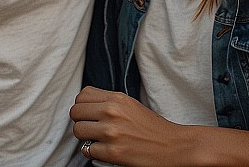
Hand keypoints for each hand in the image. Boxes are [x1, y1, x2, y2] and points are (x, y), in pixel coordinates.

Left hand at [70, 87, 187, 166]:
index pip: (82, 95)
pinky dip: (94, 153)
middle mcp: (112, 112)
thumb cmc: (151, 127)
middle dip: (80, 121)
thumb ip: (108, 102)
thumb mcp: (130, 105)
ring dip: (85, 137)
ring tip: (96, 140)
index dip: (82, 106)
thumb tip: (86, 106)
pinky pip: (88, 151)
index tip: (87, 113)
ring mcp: (111, 132)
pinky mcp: (113, 152)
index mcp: (117, 98)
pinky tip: (105, 151)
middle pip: (75, 111)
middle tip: (90, 128)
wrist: (172, 146)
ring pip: (78, 130)